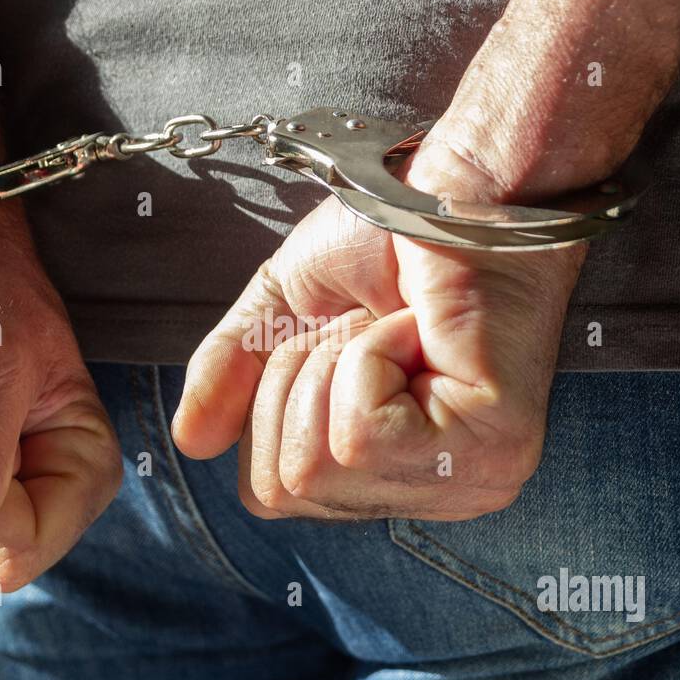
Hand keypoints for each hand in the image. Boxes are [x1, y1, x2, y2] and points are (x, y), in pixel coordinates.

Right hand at [172, 144, 584, 519]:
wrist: (462, 183)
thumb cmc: (391, 239)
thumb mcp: (285, 310)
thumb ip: (233, 376)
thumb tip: (188, 441)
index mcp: (390, 474)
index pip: (273, 493)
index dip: (275, 400)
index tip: (333, 336)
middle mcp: (433, 496)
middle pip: (286, 487)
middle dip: (299, 380)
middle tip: (363, 325)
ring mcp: (467, 482)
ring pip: (320, 464)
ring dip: (337, 364)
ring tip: (395, 326)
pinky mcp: (491, 448)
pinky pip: (364, 433)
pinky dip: (370, 358)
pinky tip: (420, 330)